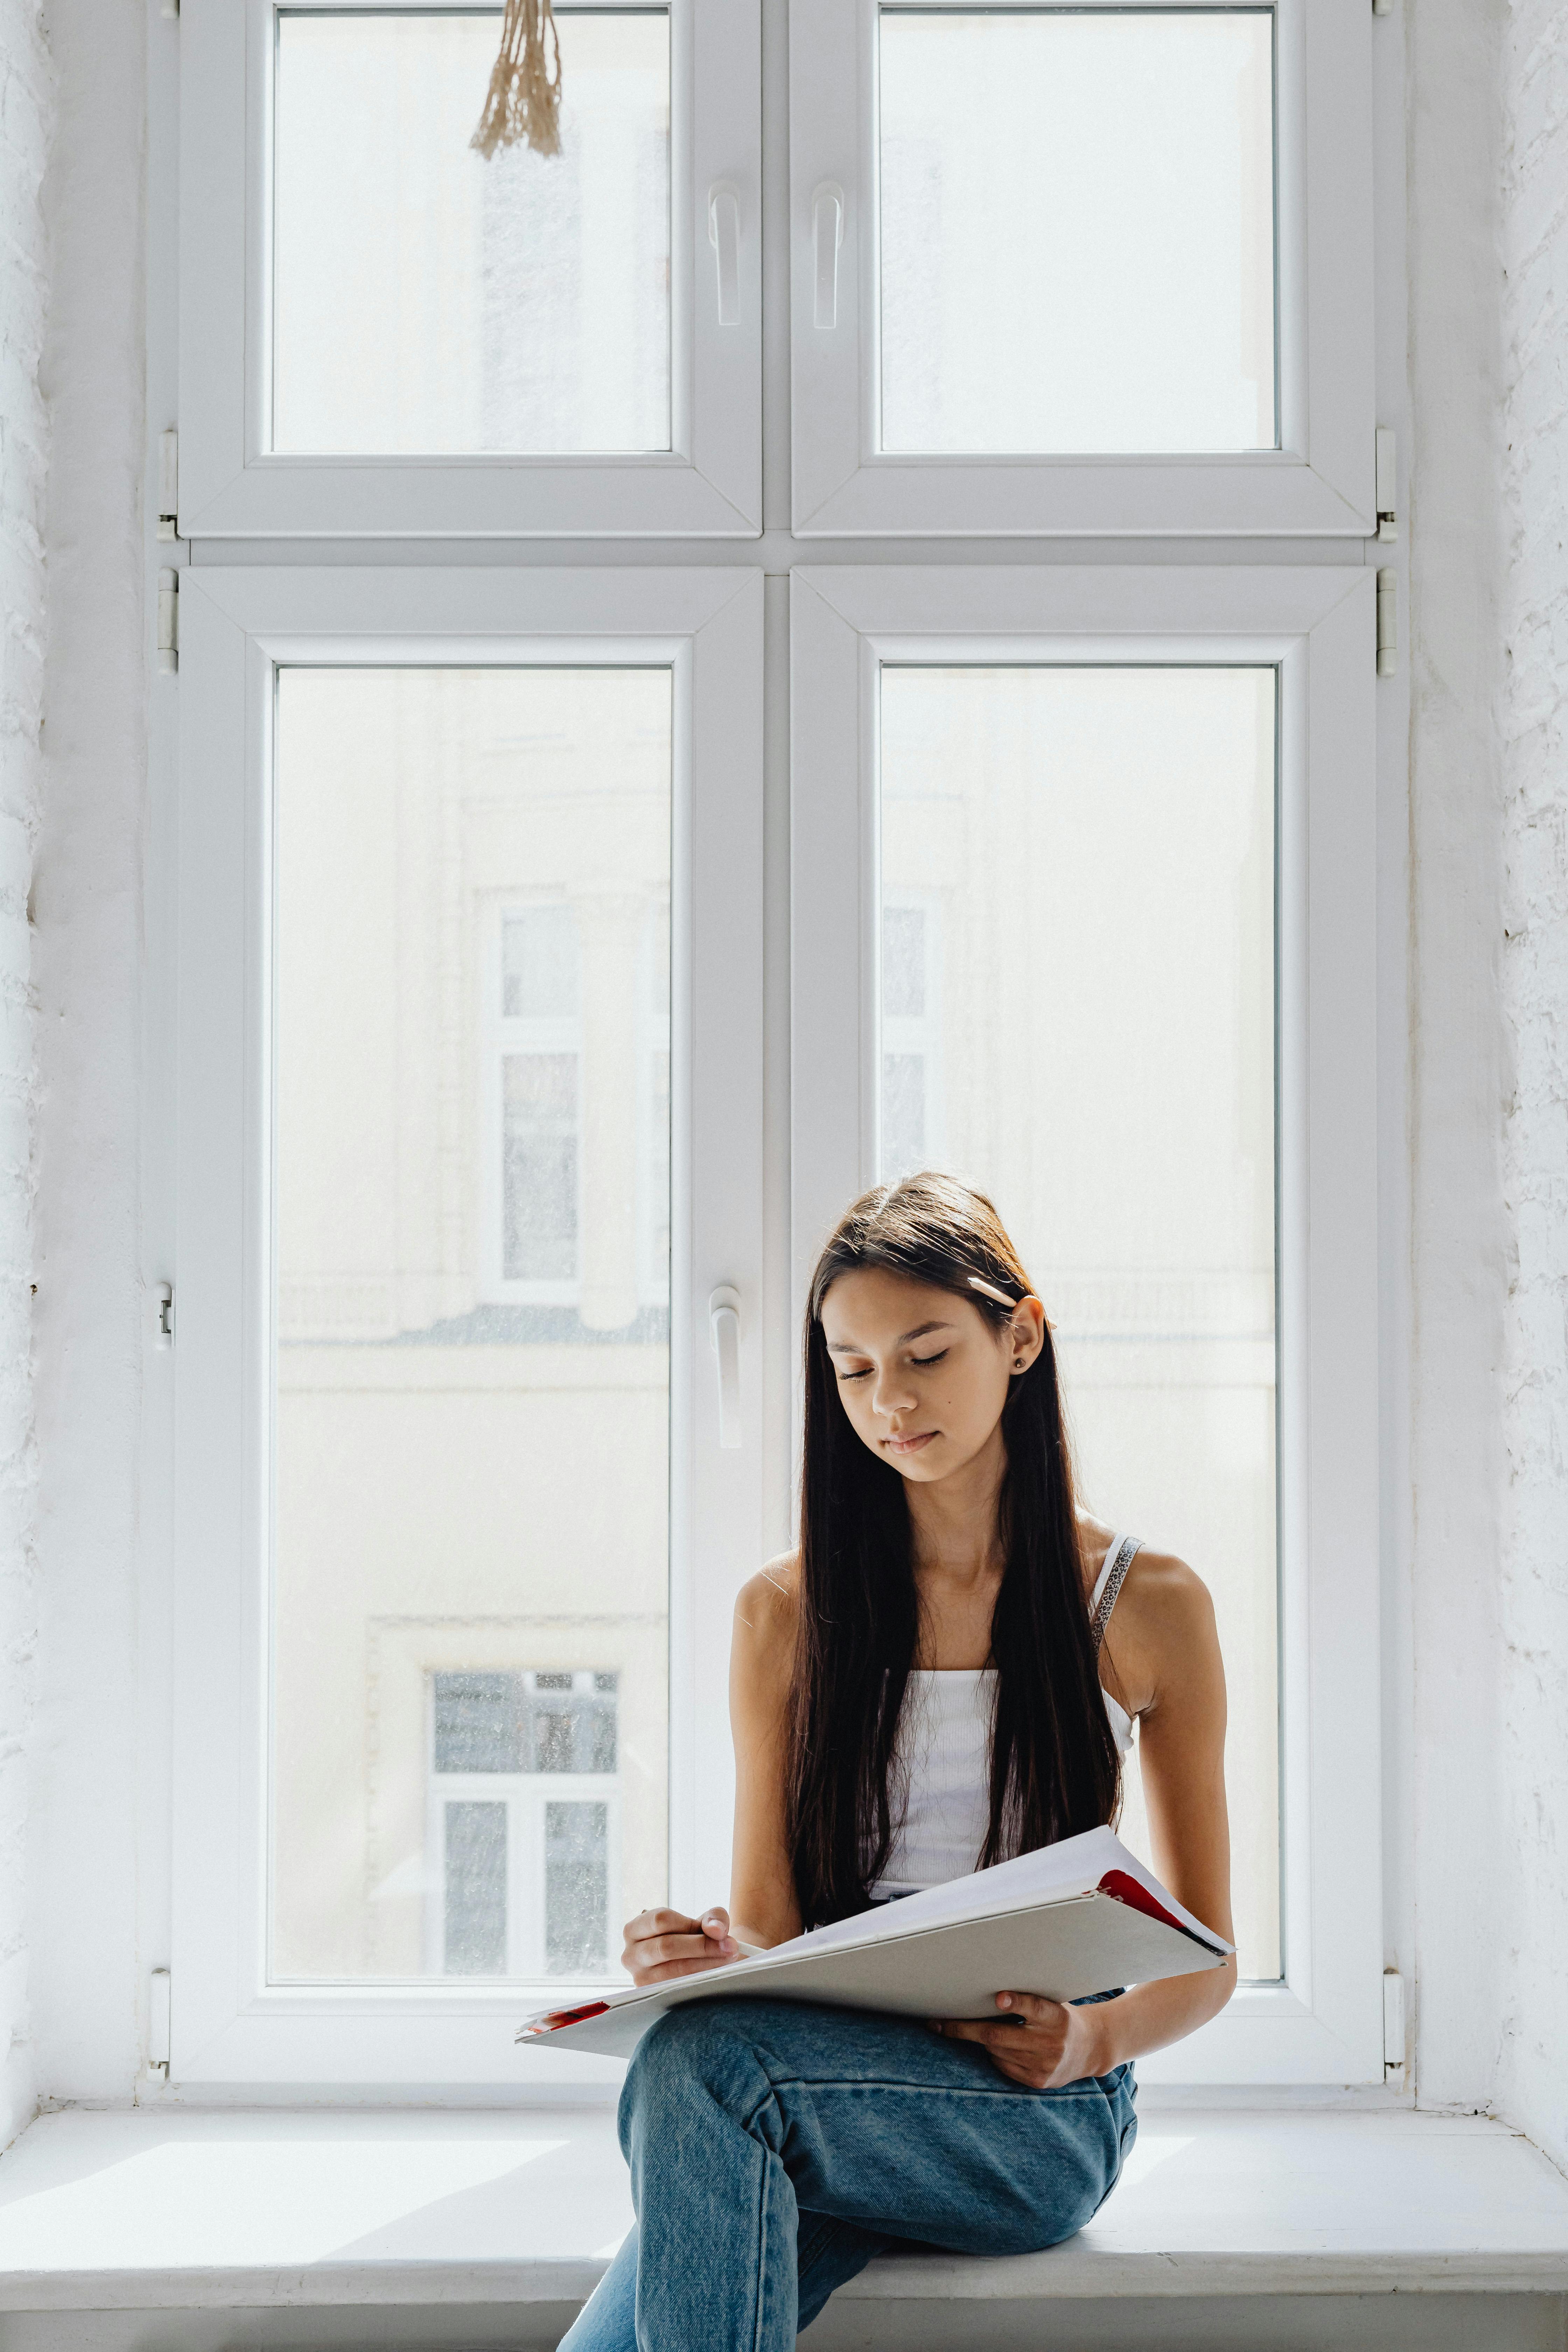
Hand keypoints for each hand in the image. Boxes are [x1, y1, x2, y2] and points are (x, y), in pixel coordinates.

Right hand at [622, 1904, 739, 1986]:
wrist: (693, 1960)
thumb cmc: (695, 1936)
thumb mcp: (704, 1920)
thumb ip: (713, 1919)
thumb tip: (716, 1931)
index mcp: (635, 1929)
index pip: (661, 1920)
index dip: (691, 1924)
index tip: (720, 1932)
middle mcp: (631, 1955)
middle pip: (666, 1947)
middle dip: (702, 1947)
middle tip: (731, 1947)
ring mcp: (640, 1979)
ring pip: (673, 1971)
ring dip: (705, 1966)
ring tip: (728, 1960)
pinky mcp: (652, 1997)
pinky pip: (677, 1989)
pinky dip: (700, 1982)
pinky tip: (717, 1977)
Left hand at [931, 1992, 1104, 2090]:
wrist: (1089, 2049)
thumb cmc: (1060, 2016)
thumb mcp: (1053, 2002)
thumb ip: (1028, 1999)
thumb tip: (988, 1991)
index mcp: (1056, 2017)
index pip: (1035, 2007)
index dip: (1017, 2002)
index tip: (999, 1997)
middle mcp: (1051, 2043)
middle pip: (1000, 2036)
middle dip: (964, 2029)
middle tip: (937, 2023)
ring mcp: (1043, 2065)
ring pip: (996, 2052)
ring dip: (978, 2040)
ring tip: (962, 2027)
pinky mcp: (1037, 2082)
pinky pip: (1002, 2066)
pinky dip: (994, 2054)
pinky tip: (998, 2045)